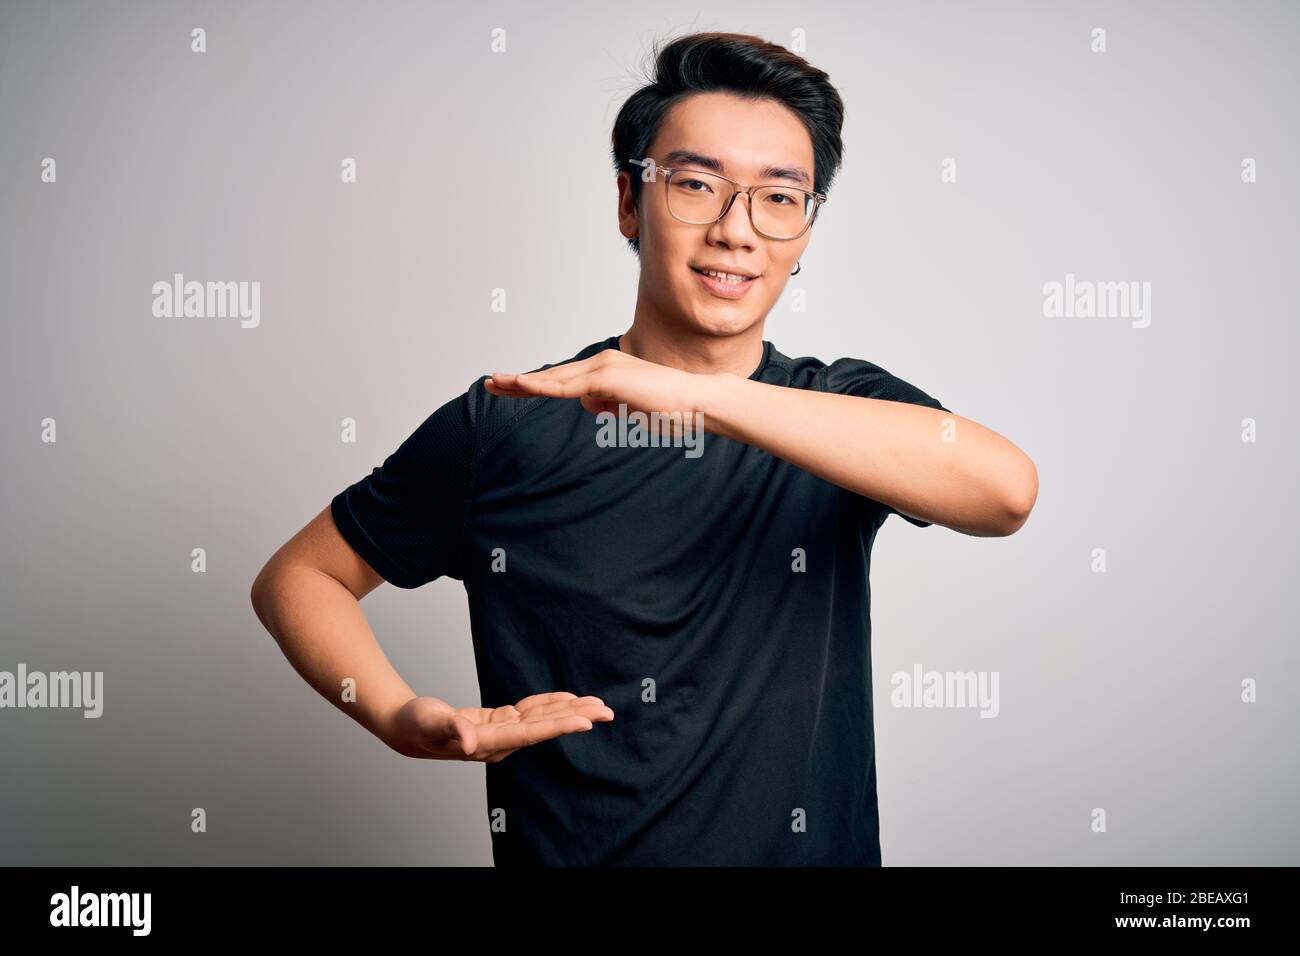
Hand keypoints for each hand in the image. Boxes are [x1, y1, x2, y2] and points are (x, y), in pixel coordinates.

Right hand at [383, 693, 613, 761]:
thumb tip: (468, 740)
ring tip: (597, 705)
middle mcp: (501, 742)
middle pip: (545, 728)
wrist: (405, 728)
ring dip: (569, 710)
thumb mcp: (429, 722)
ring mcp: (502, 733)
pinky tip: (567, 699)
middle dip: (577, 718)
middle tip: (608, 711)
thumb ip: (449, 729)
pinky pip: (531, 712)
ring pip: (543, 719)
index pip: (531, 734)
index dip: (559, 726)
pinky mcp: (499, 722)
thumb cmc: (414, 724)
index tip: (586, 722)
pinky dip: (549, 704)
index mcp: (489, 743)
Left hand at [486, 349, 720, 427]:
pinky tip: (521, 386)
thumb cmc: (669, 409)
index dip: (534, 383)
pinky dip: (542, 386)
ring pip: (555, 379)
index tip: (509, 387)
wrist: (697, 402)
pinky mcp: (608, 379)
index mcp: (606, 371)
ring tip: (495, 384)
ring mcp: (604, 368)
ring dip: (523, 382)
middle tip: (489, 383)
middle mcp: (601, 363)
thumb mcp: (629, 411)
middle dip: (519, 381)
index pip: (563, 378)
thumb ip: (607, 405)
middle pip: (552, 375)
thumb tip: (589, 405)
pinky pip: (568, 387)